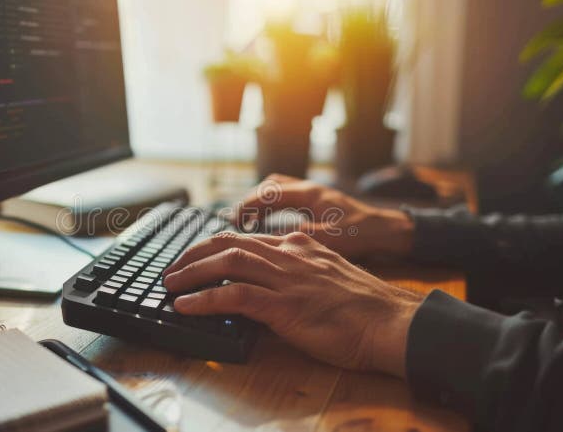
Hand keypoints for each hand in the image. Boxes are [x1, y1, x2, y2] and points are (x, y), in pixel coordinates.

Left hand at [163, 231, 423, 376]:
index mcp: (300, 247)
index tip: (198, 255)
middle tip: (174, 268)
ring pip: (227, 263)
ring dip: (192, 272)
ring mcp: (286, 278)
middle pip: (229, 244)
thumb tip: (274, 286)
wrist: (391, 322)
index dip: (216, 246)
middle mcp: (290, 255)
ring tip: (170, 283)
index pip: (248, 239)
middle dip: (195, 253)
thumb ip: (300, 275)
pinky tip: (186, 305)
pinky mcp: (284, 305)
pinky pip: (234, 296)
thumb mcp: (329, 279)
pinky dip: (204, 299)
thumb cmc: (365, 309)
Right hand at [232, 174, 414, 259]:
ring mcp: (313, 195)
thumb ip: (299, 237)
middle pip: (269, 186)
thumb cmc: (362, 234)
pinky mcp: (317, 204)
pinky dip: (273, 208)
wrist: (387, 231)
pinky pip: (287, 198)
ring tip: (247, 222)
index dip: (248, 205)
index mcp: (310, 194)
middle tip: (236, 221)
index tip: (233, 219)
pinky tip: (269, 225)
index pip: (269, 192)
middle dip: (250, 201)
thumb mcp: (329, 239)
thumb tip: (269, 240)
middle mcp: (309, 189)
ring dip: (261, 202)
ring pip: (278, 189)